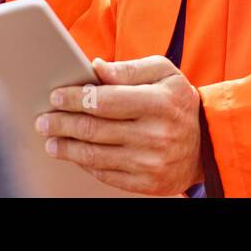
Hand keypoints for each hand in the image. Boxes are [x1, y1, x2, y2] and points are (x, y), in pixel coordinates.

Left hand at [36, 56, 202, 195]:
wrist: (206, 144)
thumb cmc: (178, 102)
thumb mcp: (164, 73)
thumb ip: (129, 69)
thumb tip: (96, 67)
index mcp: (158, 102)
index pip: (106, 101)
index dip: (76, 98)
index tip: (56, 96)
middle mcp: (154, 134)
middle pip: (95, 130)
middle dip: (63, 123)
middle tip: (44, 120)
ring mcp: (150, 162)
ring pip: (95, 155)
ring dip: (67, 148)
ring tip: (51, 140)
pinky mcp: (146, 183)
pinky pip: (106, 174)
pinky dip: (85, 163)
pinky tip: (74, 154)